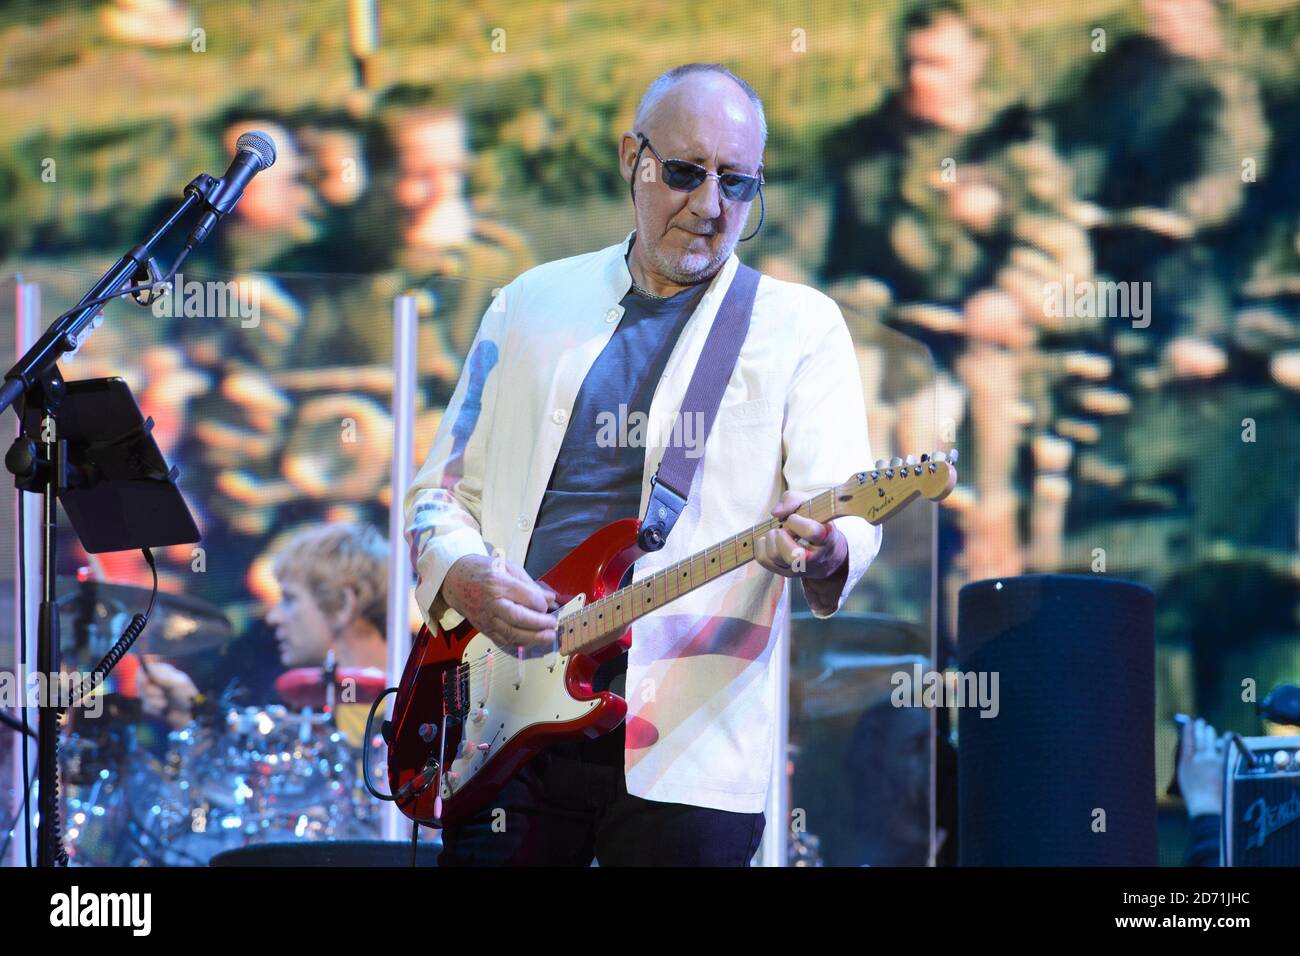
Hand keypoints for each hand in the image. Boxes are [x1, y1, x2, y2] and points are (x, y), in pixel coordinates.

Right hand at [139, 657, 198, 729]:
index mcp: (163, 671)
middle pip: (141, 683)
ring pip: (143, 695)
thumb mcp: (179, 684)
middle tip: (161, 694)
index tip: (146, 681)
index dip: (144, 675)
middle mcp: (155, 681)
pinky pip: (145, 706)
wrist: (190, 714)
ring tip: (165, 703)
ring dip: (154, 701)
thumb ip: (164, 678)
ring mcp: (152, 693)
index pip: (146, 669)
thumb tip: (150, 669)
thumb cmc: (188, 696)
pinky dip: (154, 709)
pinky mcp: (151, 705)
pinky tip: (163, 709)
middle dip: (150, 690)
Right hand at [441, 553, 558, 650]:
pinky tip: (531, 641)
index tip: (548, 605)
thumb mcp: (507, 567)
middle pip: (518, 618)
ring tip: (548, 637)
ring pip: (511, 633)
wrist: (454, 579)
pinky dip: (519, 643)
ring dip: (533, 638)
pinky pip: (502, 640)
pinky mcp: (483, 629)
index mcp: (497, 583)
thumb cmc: (483, 570)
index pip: (525, 597)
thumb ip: (529, 584)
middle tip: (553, 624)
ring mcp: (485, 618)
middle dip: (539, 624)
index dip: (540, 603)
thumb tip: (550, 599)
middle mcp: (491, 603)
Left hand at [755, 491, 847, 579]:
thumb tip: (776, 512)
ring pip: (775, 556)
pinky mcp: (784, 572)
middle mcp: (814, 558)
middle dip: (781, 536)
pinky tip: (771, 541)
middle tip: (784, 529)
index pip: (811, 532)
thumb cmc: (818, 525)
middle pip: (792, 554)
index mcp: (826, 538)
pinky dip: (761, 546)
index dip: (797, 522)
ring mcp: (798, 568)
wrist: (827, 555)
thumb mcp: (814, 506)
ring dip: (770, 539)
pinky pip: (763, 559)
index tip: (794, 518)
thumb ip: (795, 499)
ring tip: (778, 533)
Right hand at [1177, 717, 1225, 817]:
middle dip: (1203, 729)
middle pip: (1202, 737)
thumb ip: (1186, 758)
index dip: (1190, 728)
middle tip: (1203, 724)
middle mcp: (1201, 758)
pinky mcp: (1228, 765)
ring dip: (1213, 735)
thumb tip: (1189, 745)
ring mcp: (1216, 761)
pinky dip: (1228, 742)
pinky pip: (1229, 748)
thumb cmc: (1195, 794)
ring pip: (1215, 741)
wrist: (1208, 807)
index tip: (1191, 722)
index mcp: (1188, 760)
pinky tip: (1229, 739)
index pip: (1188, 738)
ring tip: (1212, 732)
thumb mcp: (1184, 775)